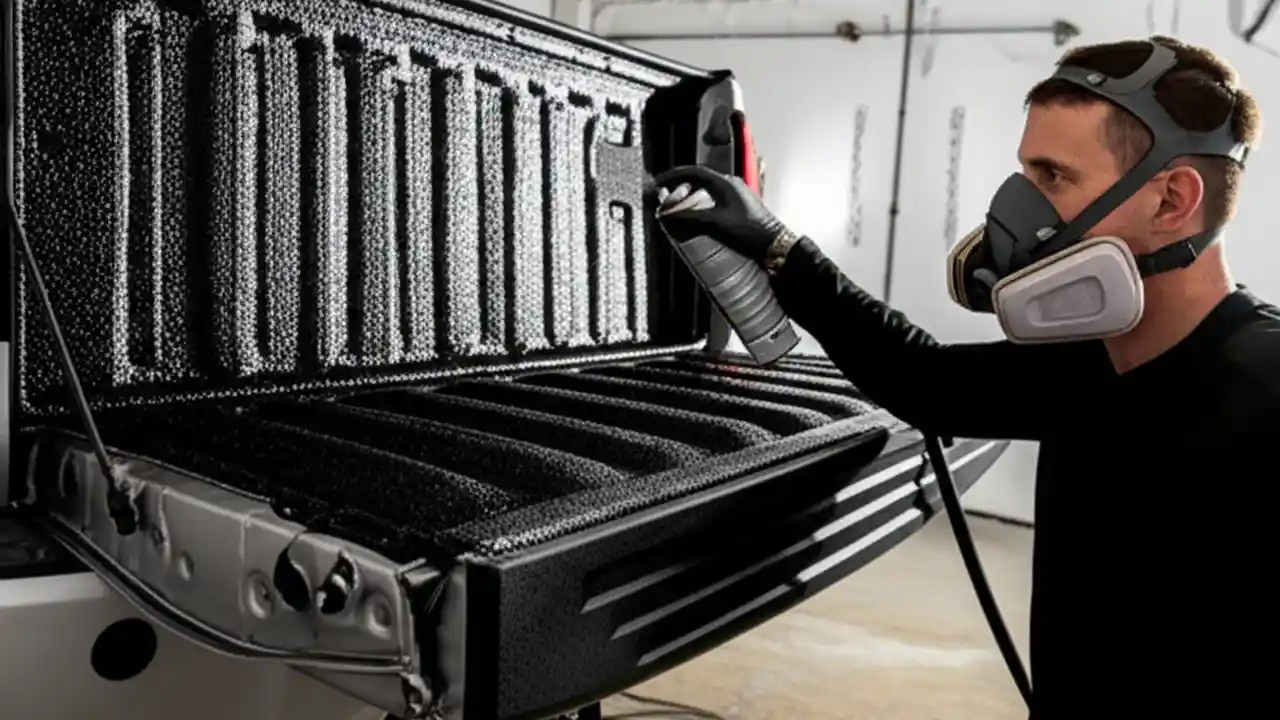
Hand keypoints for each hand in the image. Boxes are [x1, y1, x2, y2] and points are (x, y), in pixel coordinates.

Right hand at [651, 165, 791, 261]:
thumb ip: (692, 215)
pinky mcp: (737, 204)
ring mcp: (734, 193)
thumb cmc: (750, 229)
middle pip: (699, 179)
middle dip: (679, 185)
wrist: (773, 241)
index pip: (694, 171)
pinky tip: (693, 212)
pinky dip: (699, 202)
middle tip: (664, 192)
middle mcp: (730, 184)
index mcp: (726, 182)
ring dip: (689, 194)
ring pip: (705, 189)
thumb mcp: (718, 221)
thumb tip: (669, 213)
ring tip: (675, 203)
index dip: (675, 175)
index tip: (661, 180)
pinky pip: (713, 198)